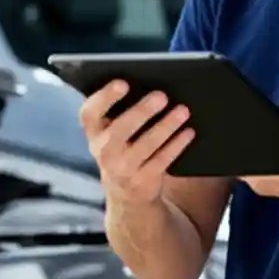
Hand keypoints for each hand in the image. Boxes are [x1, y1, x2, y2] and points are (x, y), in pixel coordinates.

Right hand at [79, 80, 194, 206]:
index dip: (105, 97)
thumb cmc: (121, 148)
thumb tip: (149, 84)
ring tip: (182, 111)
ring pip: (145, 145)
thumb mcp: (110, 133)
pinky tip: (188, 132)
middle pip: (120, 129)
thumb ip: (119, 111)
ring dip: (166, 126)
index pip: (90, 113)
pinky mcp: (142, 182)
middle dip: (141, 112)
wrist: (125, 195)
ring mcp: (122, 169)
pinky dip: (176, 145)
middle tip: (162, 96)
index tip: (123, 83)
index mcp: (94, 132)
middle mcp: (103, 151)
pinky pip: (162, 160)